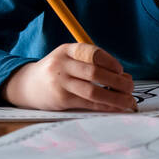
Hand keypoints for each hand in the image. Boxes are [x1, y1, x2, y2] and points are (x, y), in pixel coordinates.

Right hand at [0, 43, 136, 112]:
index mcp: (67, 50)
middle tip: (130, 87)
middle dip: (117, 81)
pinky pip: (88, 103)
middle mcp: (62, 65)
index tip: (121, 71)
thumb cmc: (57, 72)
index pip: (92, 53)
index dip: (110, 62)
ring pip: (93, 91)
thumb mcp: (69, 59)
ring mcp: (60, 83)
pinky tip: (115, 108)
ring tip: (128, 101)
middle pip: (94, 73)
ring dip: (114, 97)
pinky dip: (105, 106)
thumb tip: (125, 78)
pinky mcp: (61, 100)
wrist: (28, 85)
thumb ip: (93, 64)